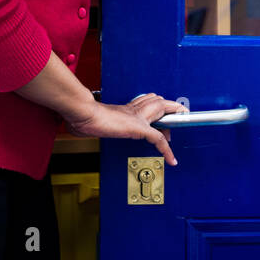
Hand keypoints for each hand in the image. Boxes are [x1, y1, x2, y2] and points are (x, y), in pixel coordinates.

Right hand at [64, 92, 186, 164]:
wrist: (83, 113)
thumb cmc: (82, 116)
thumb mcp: (88, 119)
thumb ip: (89, 122)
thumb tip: (77, 127)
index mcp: (124, 108)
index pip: (145, 101)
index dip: (155, 103)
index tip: (160, 105)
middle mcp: (132, 109)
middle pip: (158, 102)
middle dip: (171, 106)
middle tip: (181, 111)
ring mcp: (137, 117)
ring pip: (163, 112)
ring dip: (173, 119)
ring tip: (183, 124)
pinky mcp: (138, 127)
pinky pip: (158, 138)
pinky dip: (167, 150)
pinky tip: (172, 159)